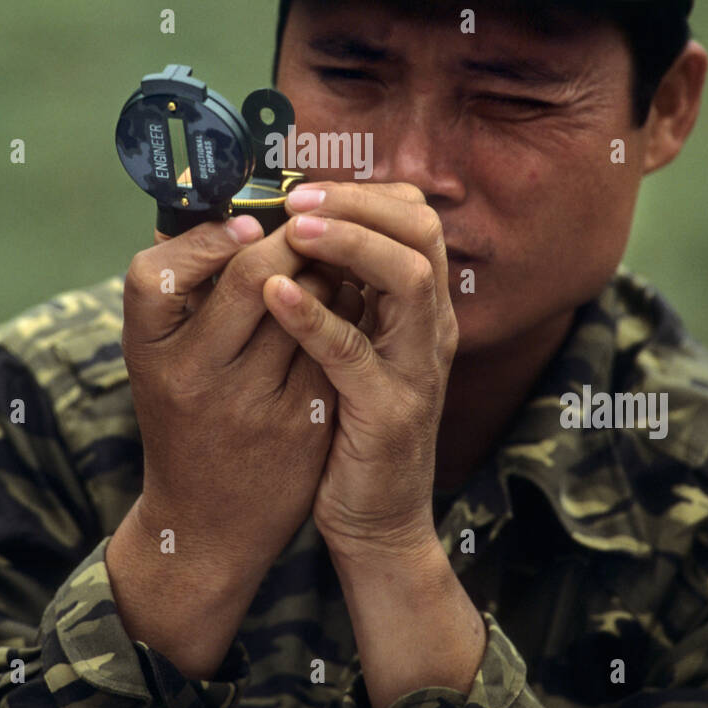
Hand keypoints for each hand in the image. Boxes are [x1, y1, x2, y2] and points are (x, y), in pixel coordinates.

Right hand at [121, 214, 357, 584]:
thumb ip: (176, 292)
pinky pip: (336, 344)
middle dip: (287, 240)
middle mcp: (198, 378)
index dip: (205, 238)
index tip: (243, 224)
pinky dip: (346, 313)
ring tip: (330, 261)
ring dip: (326, 270)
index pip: (159, 273)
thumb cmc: (180, 422)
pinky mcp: (306, 424)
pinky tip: (349, 306)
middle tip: (305, 225)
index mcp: (152, 355)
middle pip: (250, 277)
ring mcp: (256, 404)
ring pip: (308, 305)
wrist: (209, 526)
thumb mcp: (158, 361)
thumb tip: (196, 211)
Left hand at [261, 182, 458, 561]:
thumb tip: (304, 228)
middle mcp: (432, 329)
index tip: (305, 186)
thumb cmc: (354, 426)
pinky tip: (274, 294)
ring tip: (292, 229)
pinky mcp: (388, 412)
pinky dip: (314, 317)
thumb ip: (347, 295)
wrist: (378, 521)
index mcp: (424, 309)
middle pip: (421, 232)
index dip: (365, 193)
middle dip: (358, 203)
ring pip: (406, 278)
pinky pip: (355, 352)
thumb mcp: (359, 348)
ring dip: (347, 243)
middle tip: (296, 197)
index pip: (417, 219)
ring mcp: (417, 369)